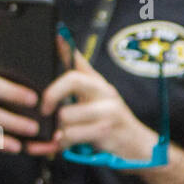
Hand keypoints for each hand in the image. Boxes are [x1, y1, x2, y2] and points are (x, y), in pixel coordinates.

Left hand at [37, 39, 158, 162]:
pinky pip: (71, 135)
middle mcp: (104, 91)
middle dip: (51, 95)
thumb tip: (54, 77)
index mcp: (98, 84)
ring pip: (66, 114)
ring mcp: (107, 109)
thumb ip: (78, 90)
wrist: (138, 147)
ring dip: (59, 130)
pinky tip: (65, 144)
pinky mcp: (106, 129)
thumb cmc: (111, 125)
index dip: (66, 48)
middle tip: (45, 109)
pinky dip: (63, 143)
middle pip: (72, 79)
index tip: (56, 35)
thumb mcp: (97, 103)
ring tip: (62, 135)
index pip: (80, 61)